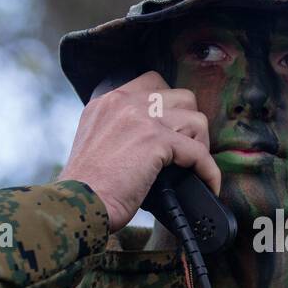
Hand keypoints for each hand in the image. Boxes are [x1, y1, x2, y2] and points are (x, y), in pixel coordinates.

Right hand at [58, 71, 219, 231]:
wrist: (77, 205)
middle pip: (182, 97)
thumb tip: (156, 141)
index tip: (175, 128)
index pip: (153, 83)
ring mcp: (140, 119)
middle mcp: (124, 103)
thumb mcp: (96, 143)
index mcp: (107, 101)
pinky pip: (199, 152)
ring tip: (195, 166)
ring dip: (201, 144)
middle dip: (191, 124)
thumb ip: (120, 129)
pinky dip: (209, 171)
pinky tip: (210, 184)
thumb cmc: (87, 187)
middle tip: (187, 150)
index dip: (172, 105)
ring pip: (196, 119)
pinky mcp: (156, 141)